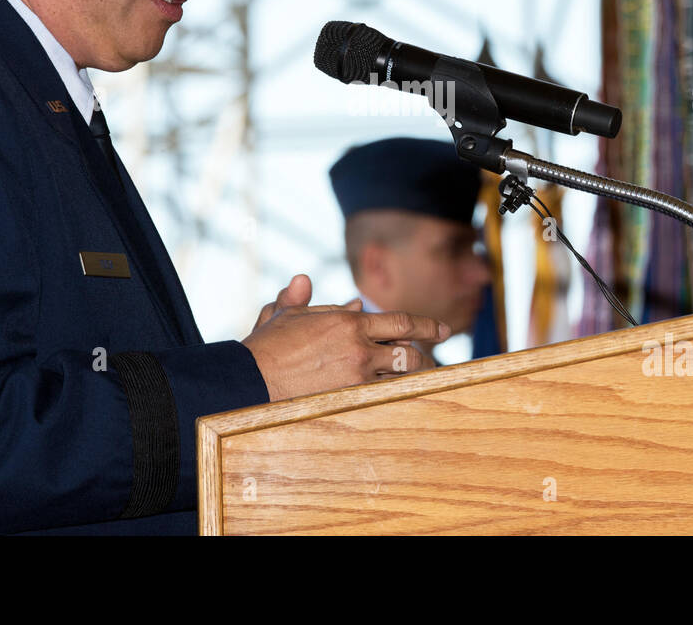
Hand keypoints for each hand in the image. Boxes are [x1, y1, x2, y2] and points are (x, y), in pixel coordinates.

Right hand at [242, 279, 450, 401]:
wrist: (250, 380)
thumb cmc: (266, 346)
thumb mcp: (286, 314)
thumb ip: (306, 298)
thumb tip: (330, 291)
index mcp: (349, 323)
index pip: (401, 323)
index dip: (427, 326)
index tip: (443, 331)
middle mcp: (359, 350)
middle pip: (408, 355)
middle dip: (422, 359)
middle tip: (429, 363)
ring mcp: (355, 379)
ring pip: (398, 381)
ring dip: (408, 381)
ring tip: (415, 383)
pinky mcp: (347, 402)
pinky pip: (380, 399)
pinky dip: (390, 397)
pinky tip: (395, 400)